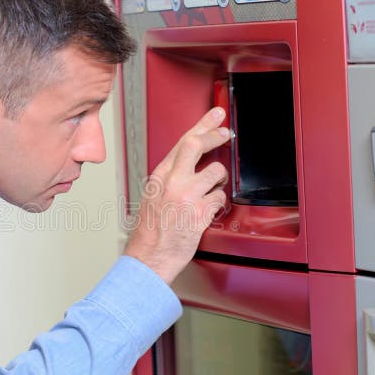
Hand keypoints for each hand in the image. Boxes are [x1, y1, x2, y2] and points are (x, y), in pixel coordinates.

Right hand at [124, 108, 230, 284]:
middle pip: (196, 145)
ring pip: (216, 172)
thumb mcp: (153, 196)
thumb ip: (170, 179)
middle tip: (226, 133)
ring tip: (214, 187)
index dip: (202, 126)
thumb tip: (190, 165)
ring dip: (220, 180)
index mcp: (159, 176)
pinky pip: (220, 198)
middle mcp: (172, 182)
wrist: (148, 258)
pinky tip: (210, 209)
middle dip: (215, 135)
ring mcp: (186, 196)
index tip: (215, 117)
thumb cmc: (150, 232)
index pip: (182, 142)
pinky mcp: (199, 212)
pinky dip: (219, 203)